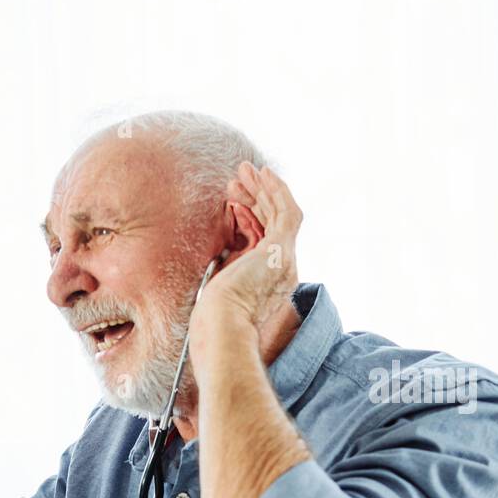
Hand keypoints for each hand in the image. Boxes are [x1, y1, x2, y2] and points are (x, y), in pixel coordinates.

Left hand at [196, 162, 301, 333]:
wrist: (222, 327)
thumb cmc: (212, 318)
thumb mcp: (218, 289)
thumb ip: (225, 269)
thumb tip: (220, 254)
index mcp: (267, 282)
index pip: (264, 239)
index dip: (249, 217)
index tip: (232, 203)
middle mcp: (282, 270)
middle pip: (273, 224)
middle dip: (256, 198)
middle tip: (238, 179)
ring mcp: (284, 260)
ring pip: (280, 214)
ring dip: (262, 189)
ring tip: (243, 170)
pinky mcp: (281, 250)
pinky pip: (285, 212)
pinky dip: (275, 191)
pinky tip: (262, 174)